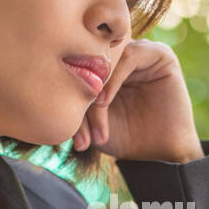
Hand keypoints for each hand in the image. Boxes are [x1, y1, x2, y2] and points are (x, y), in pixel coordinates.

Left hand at [71, 39, 202, 162]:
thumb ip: (73, 102)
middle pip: (91, 60)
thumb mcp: (90, 121)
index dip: (68, 92)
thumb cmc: (124, 137)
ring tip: (95, 110)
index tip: (66, 125)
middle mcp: (122, 56)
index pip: (79, 66)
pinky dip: (114, 77)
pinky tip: (104, 100)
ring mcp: (141, 53)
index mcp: (105, 66)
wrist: (159, 154)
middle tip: (78, 121)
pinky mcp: (160, 55)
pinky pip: (130, 56)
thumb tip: (48, 89)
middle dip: (81, 91)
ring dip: (97, 85)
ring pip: (108, 59)